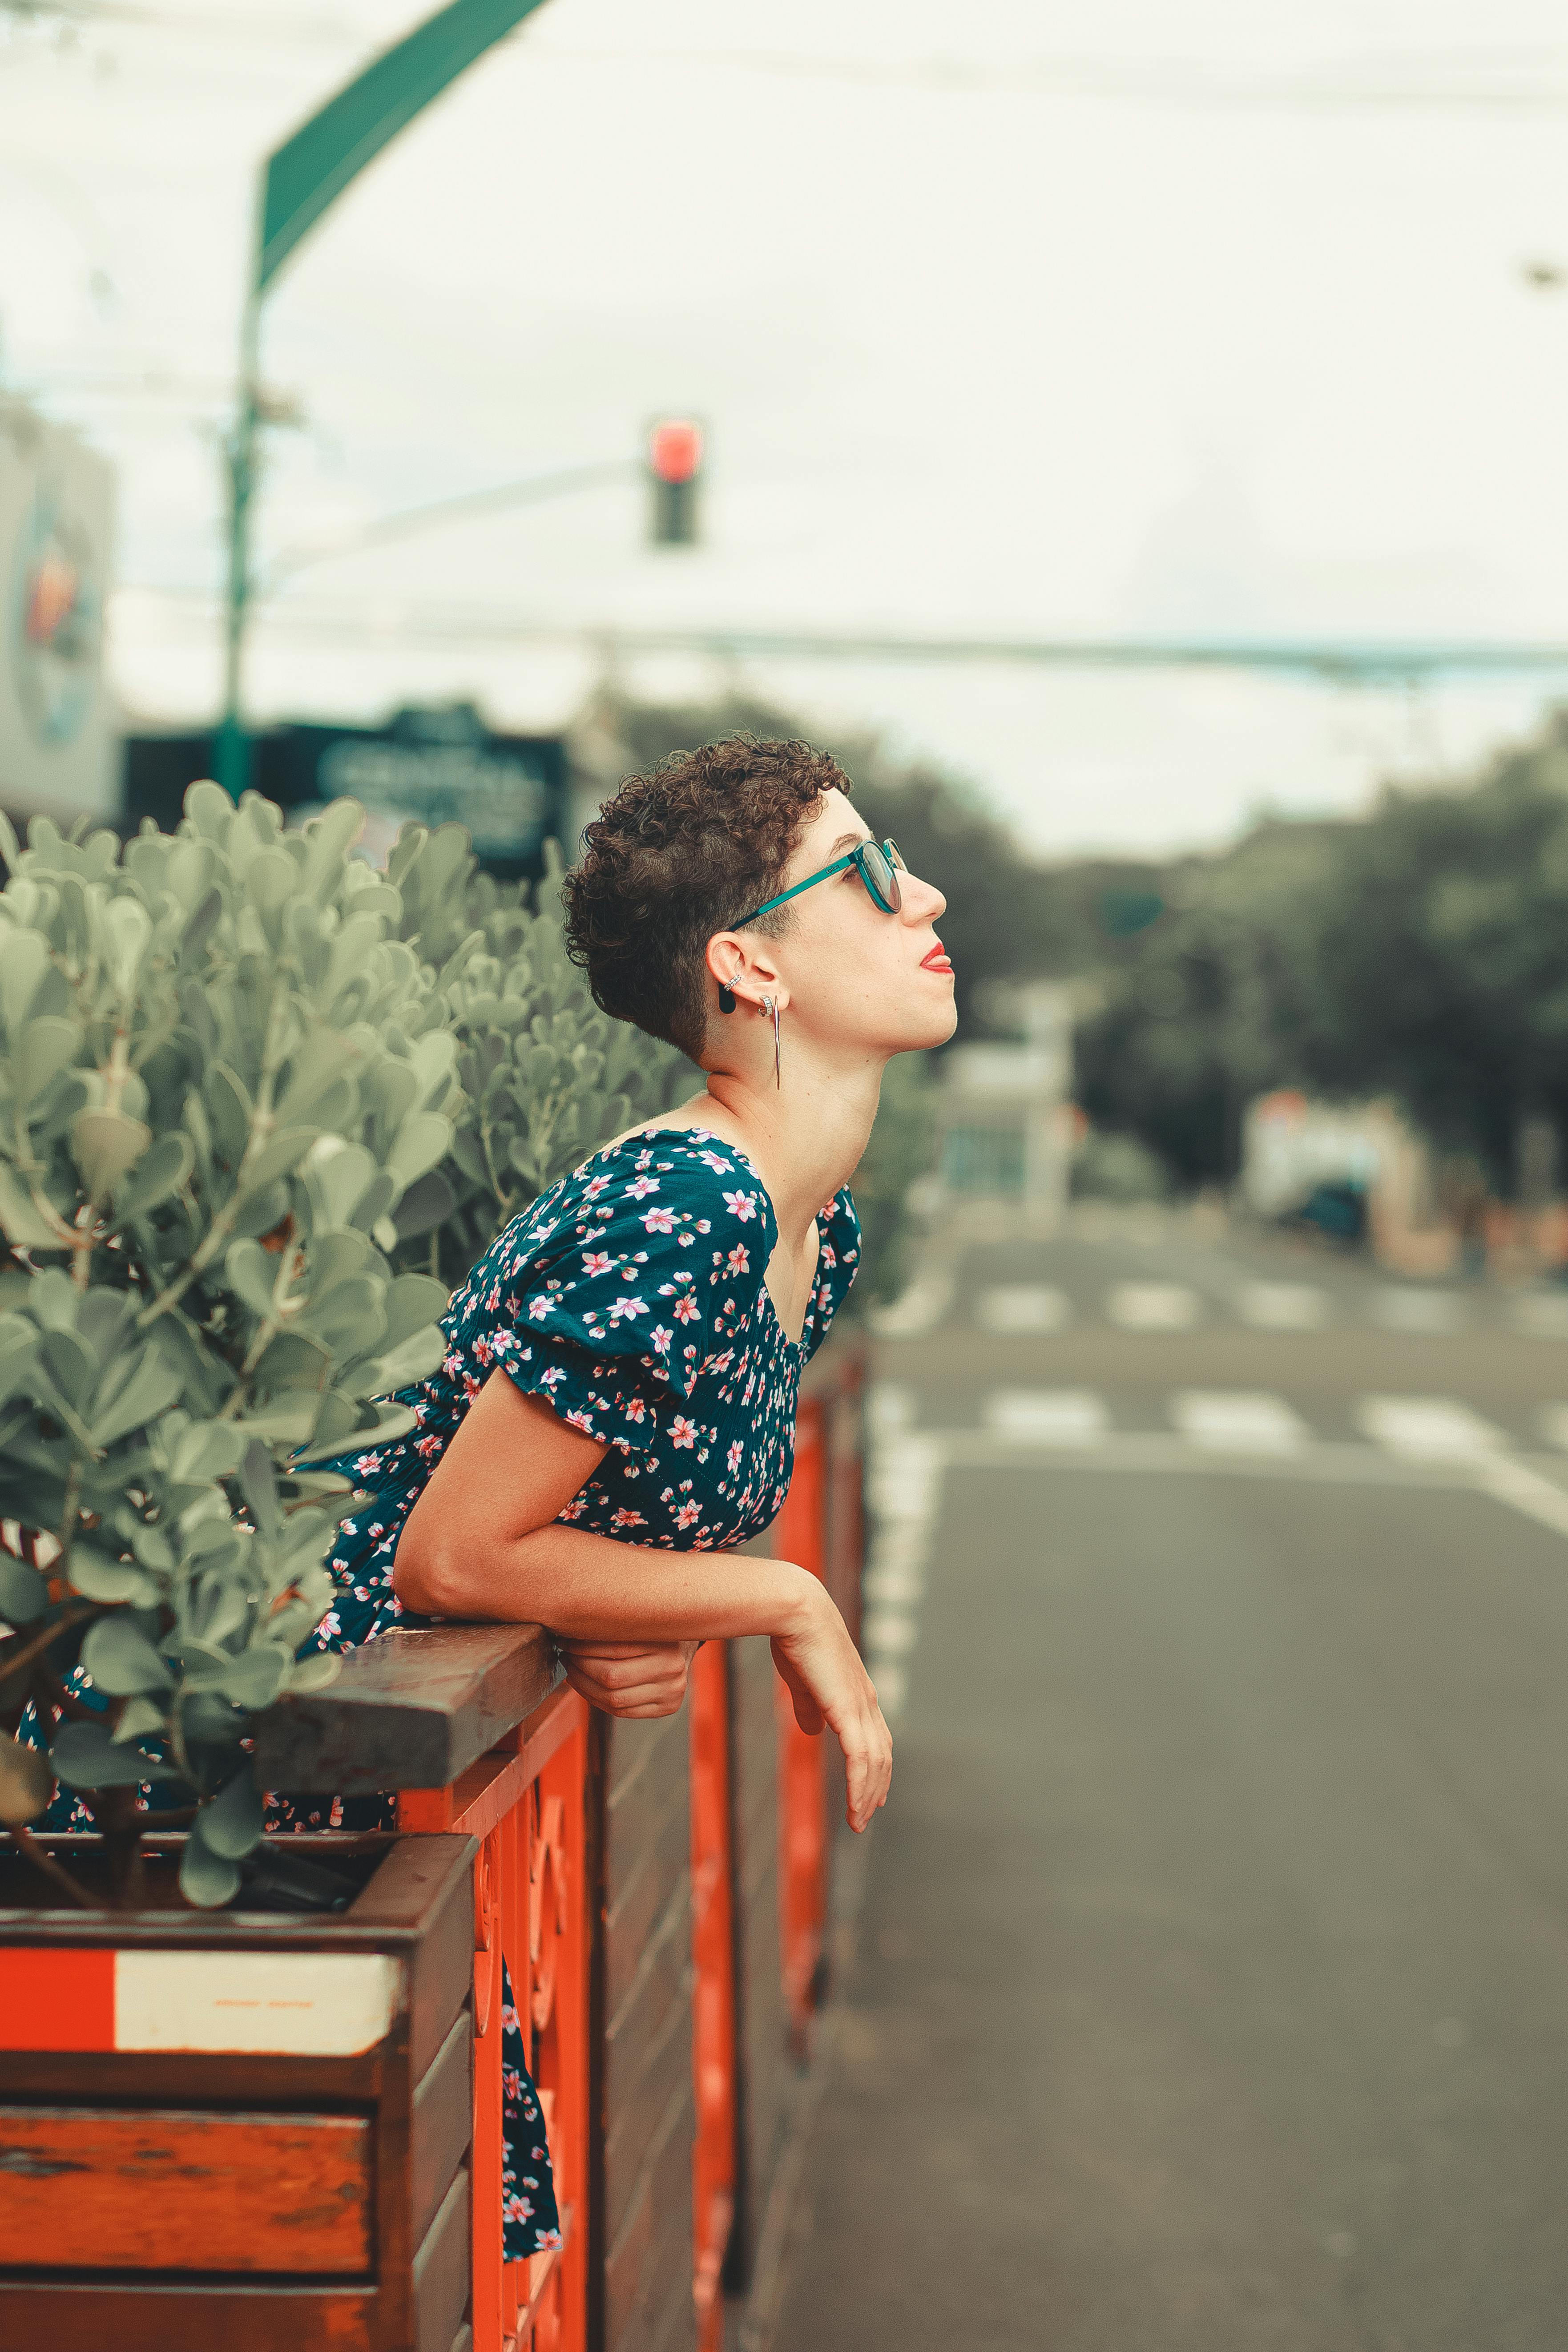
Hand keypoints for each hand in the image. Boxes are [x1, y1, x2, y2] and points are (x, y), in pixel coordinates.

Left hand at [558, 1636, 699, 1719]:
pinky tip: (585, 1686)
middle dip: (580, 1667)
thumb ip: (614, 1627)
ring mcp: (672, 1691)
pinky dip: (596, 1699)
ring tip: (571, 1671)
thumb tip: (569, 1631)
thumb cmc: (651, 1631)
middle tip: (566, 1655)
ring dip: (583, 1686)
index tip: (565, 1640)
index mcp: (666, 1641)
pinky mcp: (667, 1707)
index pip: (614, 1649)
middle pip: (612, 1677)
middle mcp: (672, 1668)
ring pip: (613, 1699)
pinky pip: (621, 1712)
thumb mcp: (639, 1622)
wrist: (683, 1649)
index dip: (582, 1647)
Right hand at [771, 1582, 891, 1833]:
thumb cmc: (794, 1637)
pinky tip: (854, 1809)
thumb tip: (812, 1731)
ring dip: (866, 1796)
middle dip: (875, 1789)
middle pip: (881, 1757)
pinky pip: (860, 1760)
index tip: (872, 1791)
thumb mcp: (802, 1679)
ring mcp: (861, 1707)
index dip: (876, 1767)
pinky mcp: (848, 1711)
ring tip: (857, 1822)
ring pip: (874, 1765)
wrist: (796, 1610)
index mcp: (857, 1693)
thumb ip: (809, 1706)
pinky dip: (859, 1788)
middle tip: (865, 1817)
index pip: (876, 1739)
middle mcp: (866, 1702)